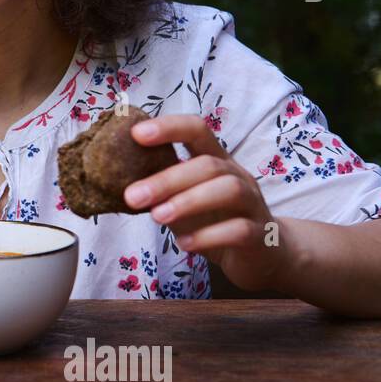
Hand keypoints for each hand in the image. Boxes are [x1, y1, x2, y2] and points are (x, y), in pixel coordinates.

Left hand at [123, 114, 295, 291]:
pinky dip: (209, 236)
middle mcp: (237, 176)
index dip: (169, 127)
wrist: (266, 254)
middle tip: (132, 196)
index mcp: (217, 161)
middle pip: (208, 165)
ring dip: (188, 202)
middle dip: (167, 179)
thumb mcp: (186, 200)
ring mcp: (252, 205)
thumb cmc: (217, 220)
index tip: (136, 134)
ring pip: (229, 190)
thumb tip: (114, 181)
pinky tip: (185, 244)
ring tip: (158, 217)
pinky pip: (239, 230)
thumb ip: (162, 189)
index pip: (197, 130)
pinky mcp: (259, 235)